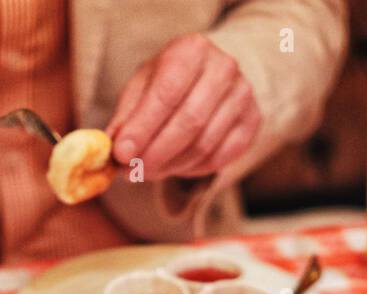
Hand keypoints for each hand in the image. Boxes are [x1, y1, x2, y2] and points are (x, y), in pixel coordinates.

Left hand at [106, 34, 261, 180]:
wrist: (211, 77)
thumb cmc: (169, 81)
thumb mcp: (142, 87)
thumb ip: (127, 117)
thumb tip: (114, 151)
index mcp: (192, 50)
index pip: (167, 93)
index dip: (143, 128)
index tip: (121, 154)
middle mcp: (223, 68)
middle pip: (189, 122)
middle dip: (156, 153)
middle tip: (132, 171)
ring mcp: (243, 96)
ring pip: (204, 145)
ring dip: (171, 165)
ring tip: (149, 169)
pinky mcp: (252, 122)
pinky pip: (219, 158)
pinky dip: (191, 169)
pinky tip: (175, 165)